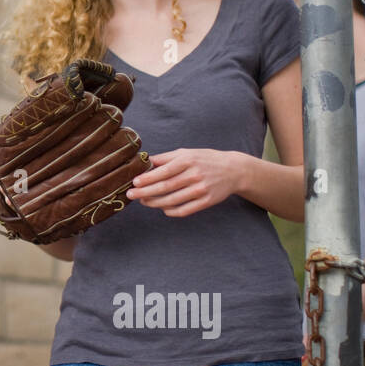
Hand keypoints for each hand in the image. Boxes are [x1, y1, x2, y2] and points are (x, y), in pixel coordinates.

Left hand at [125, 148, 244, 217]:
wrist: (233, 170)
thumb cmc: (205, 159)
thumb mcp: (187, 153)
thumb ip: (166, 158)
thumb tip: (145, 161)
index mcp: (188, 161)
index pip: (163, 171)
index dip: (147, 178)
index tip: (134, 182)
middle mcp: (194, 175)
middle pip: (165, 187)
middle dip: (145, 192)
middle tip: (131, 195)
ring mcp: (201, 189)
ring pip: (173, 200)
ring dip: (155, 203)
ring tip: (143, 201)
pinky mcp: (207, 201)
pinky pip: (185, 210)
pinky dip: (171, 211)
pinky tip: (163, 209)